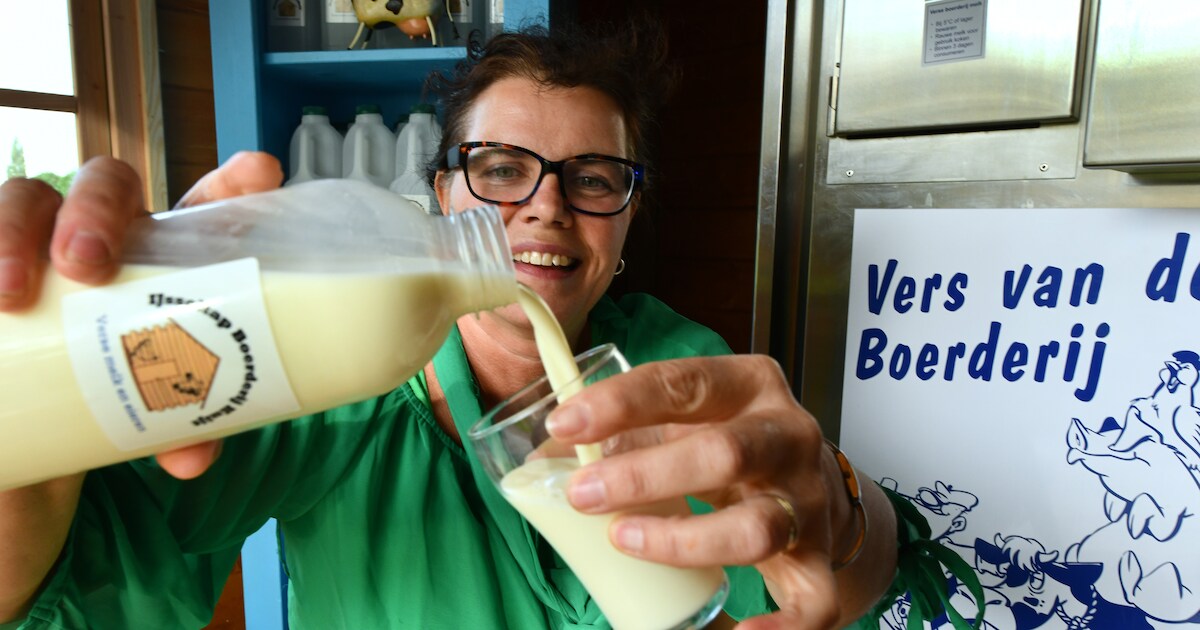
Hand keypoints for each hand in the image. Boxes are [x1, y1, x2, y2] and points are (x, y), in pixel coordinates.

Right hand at [0, 151, 283, 478]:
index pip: (202, 202)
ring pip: (24, 200)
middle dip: (96, 209)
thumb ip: (180, 430)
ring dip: (14, 233)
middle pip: (106, 184)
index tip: (258, 174)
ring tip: (13, 290)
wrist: (38, 431)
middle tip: (87, 264)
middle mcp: (104, 238)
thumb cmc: (116, 398)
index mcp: (163, 256)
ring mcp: (39, 248)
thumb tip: (193, 459)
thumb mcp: (153, 413)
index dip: (231, 184)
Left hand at [545, 354, 896, 628]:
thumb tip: (546, 454)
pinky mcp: (821, 561)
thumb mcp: (682, 423)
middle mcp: (788, 437)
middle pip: (725, 453)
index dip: (621, 402)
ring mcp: (809, 501)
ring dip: (684, 541)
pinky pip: (811, 603)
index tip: (565, 425)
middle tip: (582, 495)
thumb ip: (623, 432)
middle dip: (645, 476)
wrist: (812, 488)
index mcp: (749, 387)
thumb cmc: (729, 449)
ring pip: (758, 528)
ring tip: (626, 542)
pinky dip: (777, 626)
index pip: (685, 383)